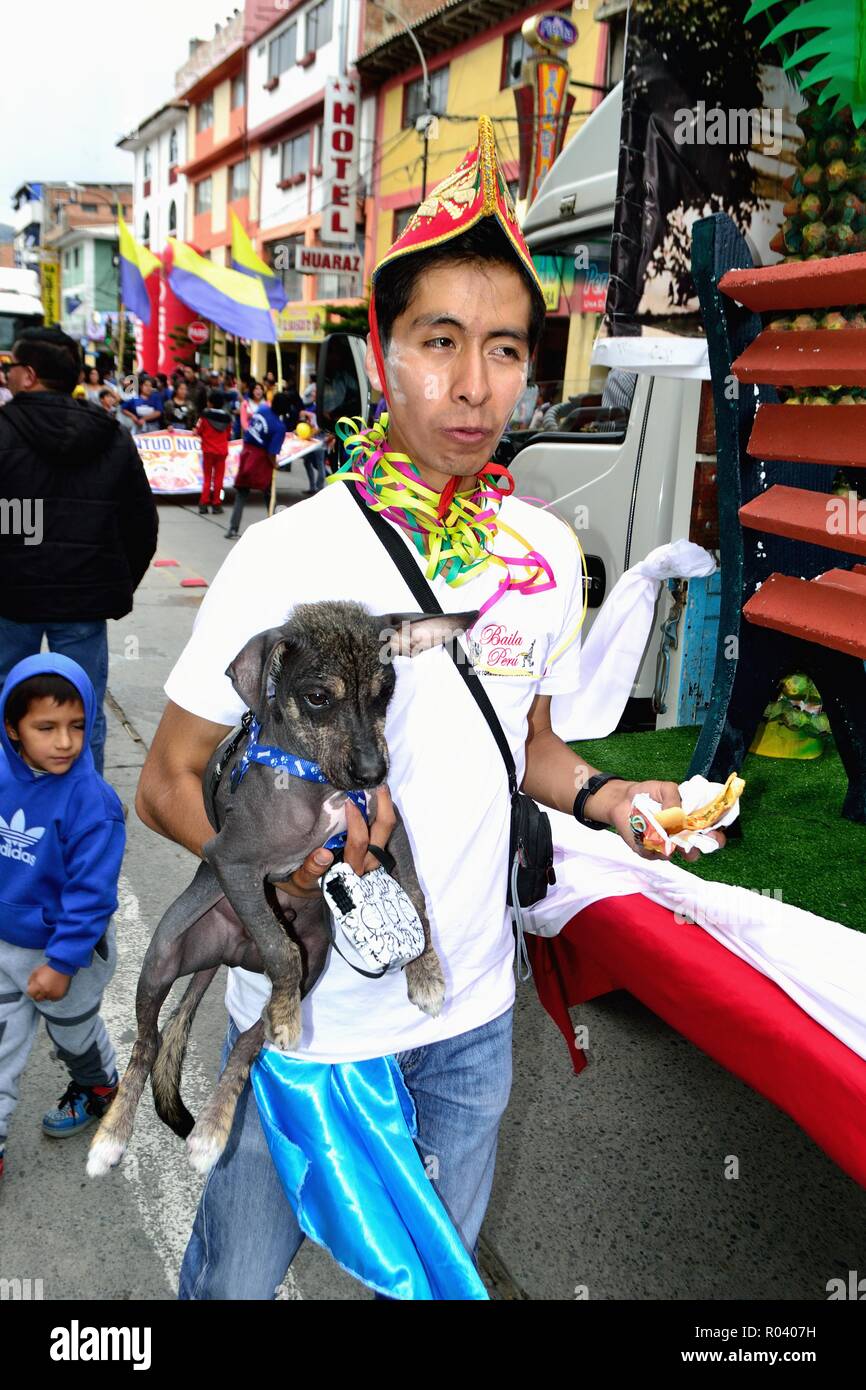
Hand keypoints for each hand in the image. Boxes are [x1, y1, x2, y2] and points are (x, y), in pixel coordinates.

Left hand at [27, 964, 71, 1001]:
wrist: (62, 967)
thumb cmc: (48, 969)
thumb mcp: (36, 972)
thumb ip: (31, 981)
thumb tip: (30, 987)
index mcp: (38, 985)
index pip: (30, 994)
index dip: (32, 991)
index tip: (34, 989)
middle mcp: (45, 991)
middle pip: (37, 999)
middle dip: (38, 994)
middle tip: (41, 989)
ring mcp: (52, 994)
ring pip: (46, 999)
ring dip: (46, 995)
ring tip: (49, 987)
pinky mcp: (59, 995)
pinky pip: (53, 999)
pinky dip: (53, 995)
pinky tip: (54, 989)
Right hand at [273, 787, 396, 897]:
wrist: (320, 889)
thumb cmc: (310, 881)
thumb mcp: (304, 879)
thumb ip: (311, 869)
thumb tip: (324, 854)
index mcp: (352, 869)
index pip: (359, 843)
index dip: (356, 822)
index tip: (349, 802)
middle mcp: (369, 862)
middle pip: (383, 831)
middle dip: (384, 807)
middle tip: (378, 785)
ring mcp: (375, 855)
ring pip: (387, 829)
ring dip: (385, 807)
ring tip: (379, 786)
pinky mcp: (375, 849)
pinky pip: (383, 828)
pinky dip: (381, 811)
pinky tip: (375, 795)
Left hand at [609, 780, 725, 862]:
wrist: (623, 799)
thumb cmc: (649, 793)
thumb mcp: (666, 789)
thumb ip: (675, 800)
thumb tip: (678, 816)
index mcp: (691, 822)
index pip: (710, 833)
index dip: (715, 835)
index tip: (712, 832)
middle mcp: (681, 838)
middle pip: (696, 851)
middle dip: (697, 848)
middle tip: (691, 840)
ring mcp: (665, 847)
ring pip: (674, 855)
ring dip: (671, 845)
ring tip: (665, 833)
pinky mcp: (649, 852)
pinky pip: (654, 854)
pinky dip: (651, 844)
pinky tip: (645, 832)